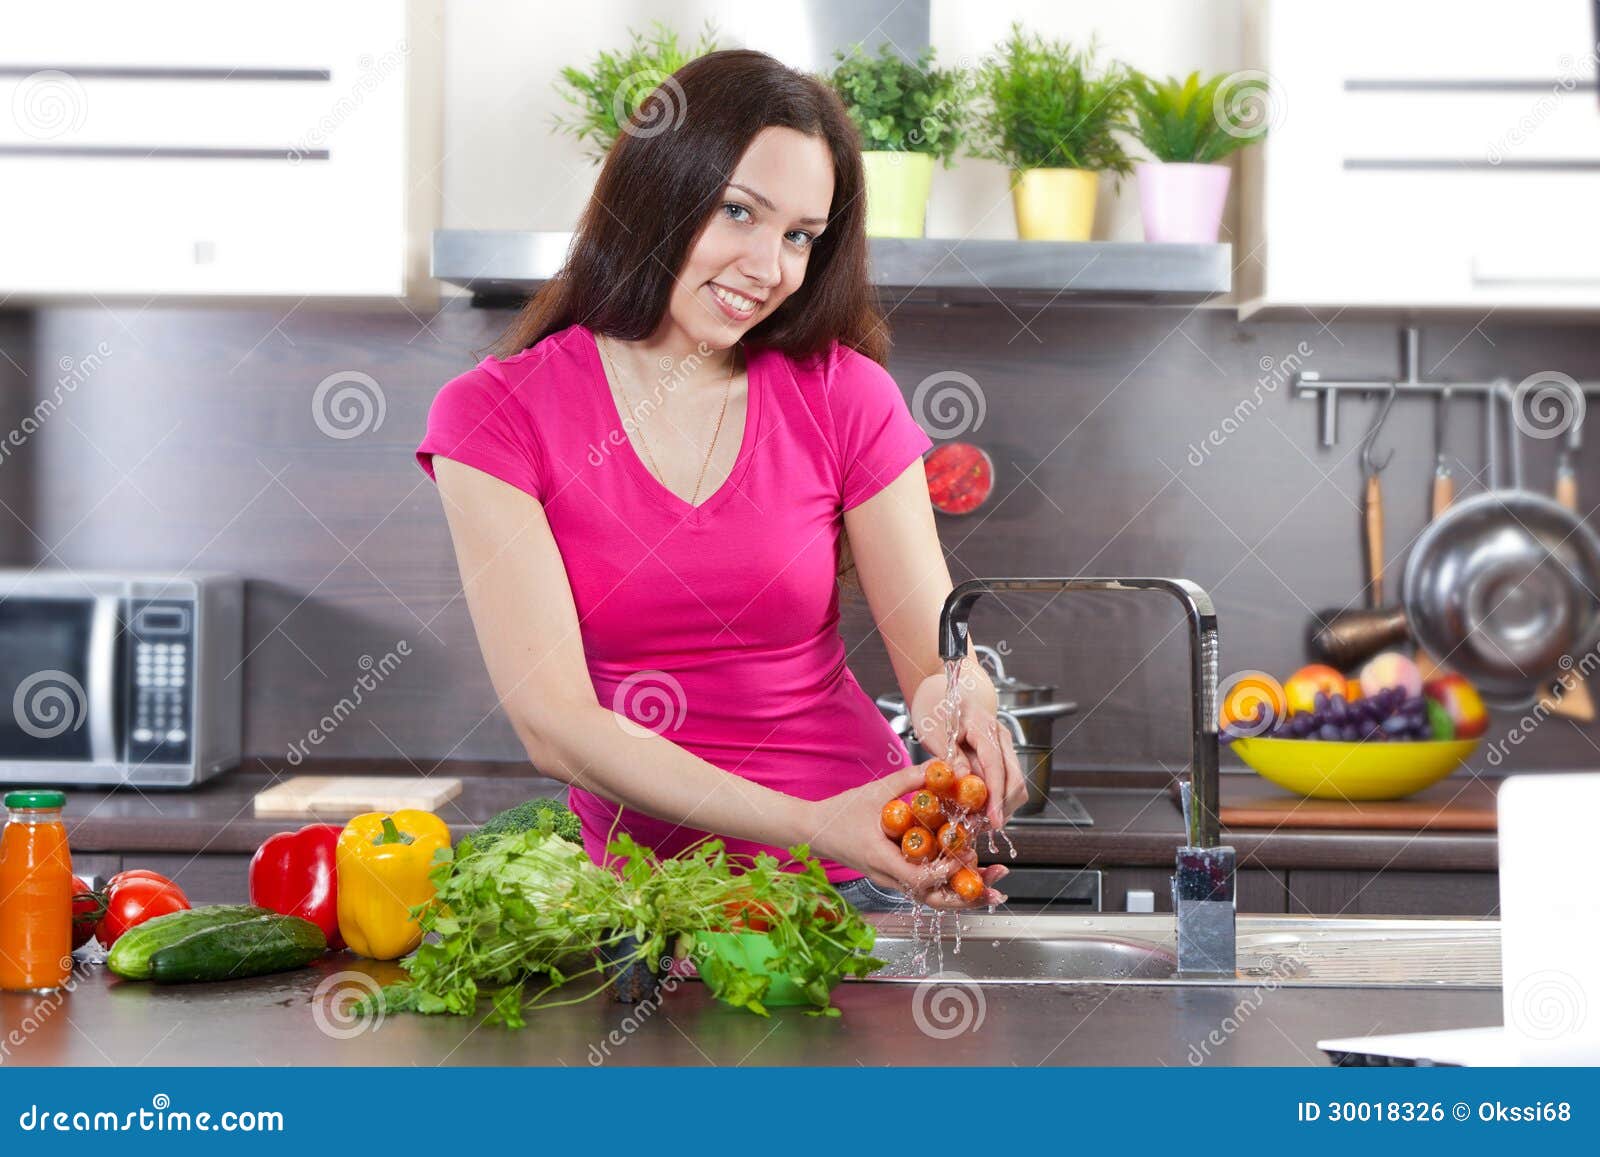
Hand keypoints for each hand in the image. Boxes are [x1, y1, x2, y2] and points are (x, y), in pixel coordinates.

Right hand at [806, 763, 1009, 908]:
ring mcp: (892, 880)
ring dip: (963, 895)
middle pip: (933, 899)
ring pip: (932, 898)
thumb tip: (943, 766)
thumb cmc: (841, 812)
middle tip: (997, 886)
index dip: (945, 872)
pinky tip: (968, 876)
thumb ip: (910, 779)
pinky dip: (949, 887)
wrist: (815, 830)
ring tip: (992, 886)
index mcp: (881, 859)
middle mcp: (889, 877)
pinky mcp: (895, 878)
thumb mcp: (875, 791)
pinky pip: (926, 889)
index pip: (918, 878)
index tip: (965, 856)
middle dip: (968, 896)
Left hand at [908, 663, 1027, 828]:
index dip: (996, 796)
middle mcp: (1001, 736)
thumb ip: (950, 756)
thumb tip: (963, 780)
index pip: (996, 766)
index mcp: (984, 726)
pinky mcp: (1002, 755)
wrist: (940, 694)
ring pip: (1015, 783)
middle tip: (980, 827)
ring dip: (1001, 804)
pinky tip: (979, 808)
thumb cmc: (935, 710)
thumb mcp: (935, 732)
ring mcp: (1004, 745)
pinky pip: (1006, 780)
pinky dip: (997, 797)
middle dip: (1002, 806)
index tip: (993, 819)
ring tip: (977, 819)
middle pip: (1014, 778)